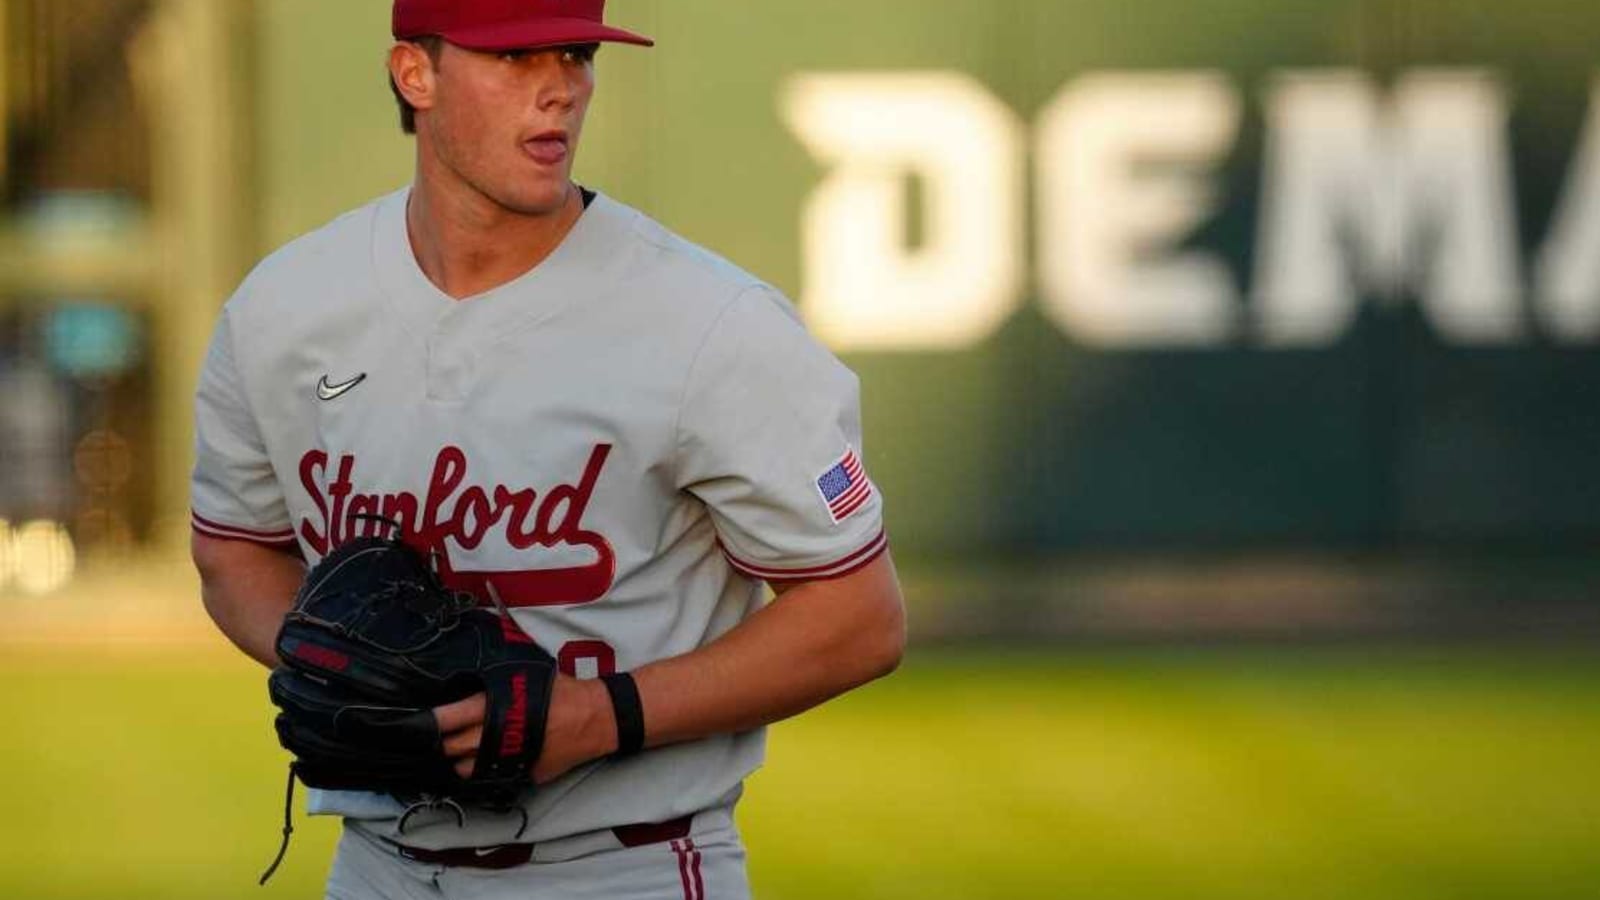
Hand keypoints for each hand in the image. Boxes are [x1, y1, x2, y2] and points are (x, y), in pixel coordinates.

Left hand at [435, 675, 616, 783]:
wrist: (596, 718)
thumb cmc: (561, 691)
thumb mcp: (525, 676)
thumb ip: (495, 685)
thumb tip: (466, 686)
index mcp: (495, 707)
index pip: (450, 718)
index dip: (433, 721)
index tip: (421, 723)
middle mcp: (497, 735)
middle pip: (453, 747)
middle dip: (446, 742)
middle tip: (447, 736)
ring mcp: (509, 759)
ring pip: (467, 769)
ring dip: (462, 760)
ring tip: (465, 752)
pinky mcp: (522, 774)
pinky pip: (494, 776)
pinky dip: (487, 770)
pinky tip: (490, 761)